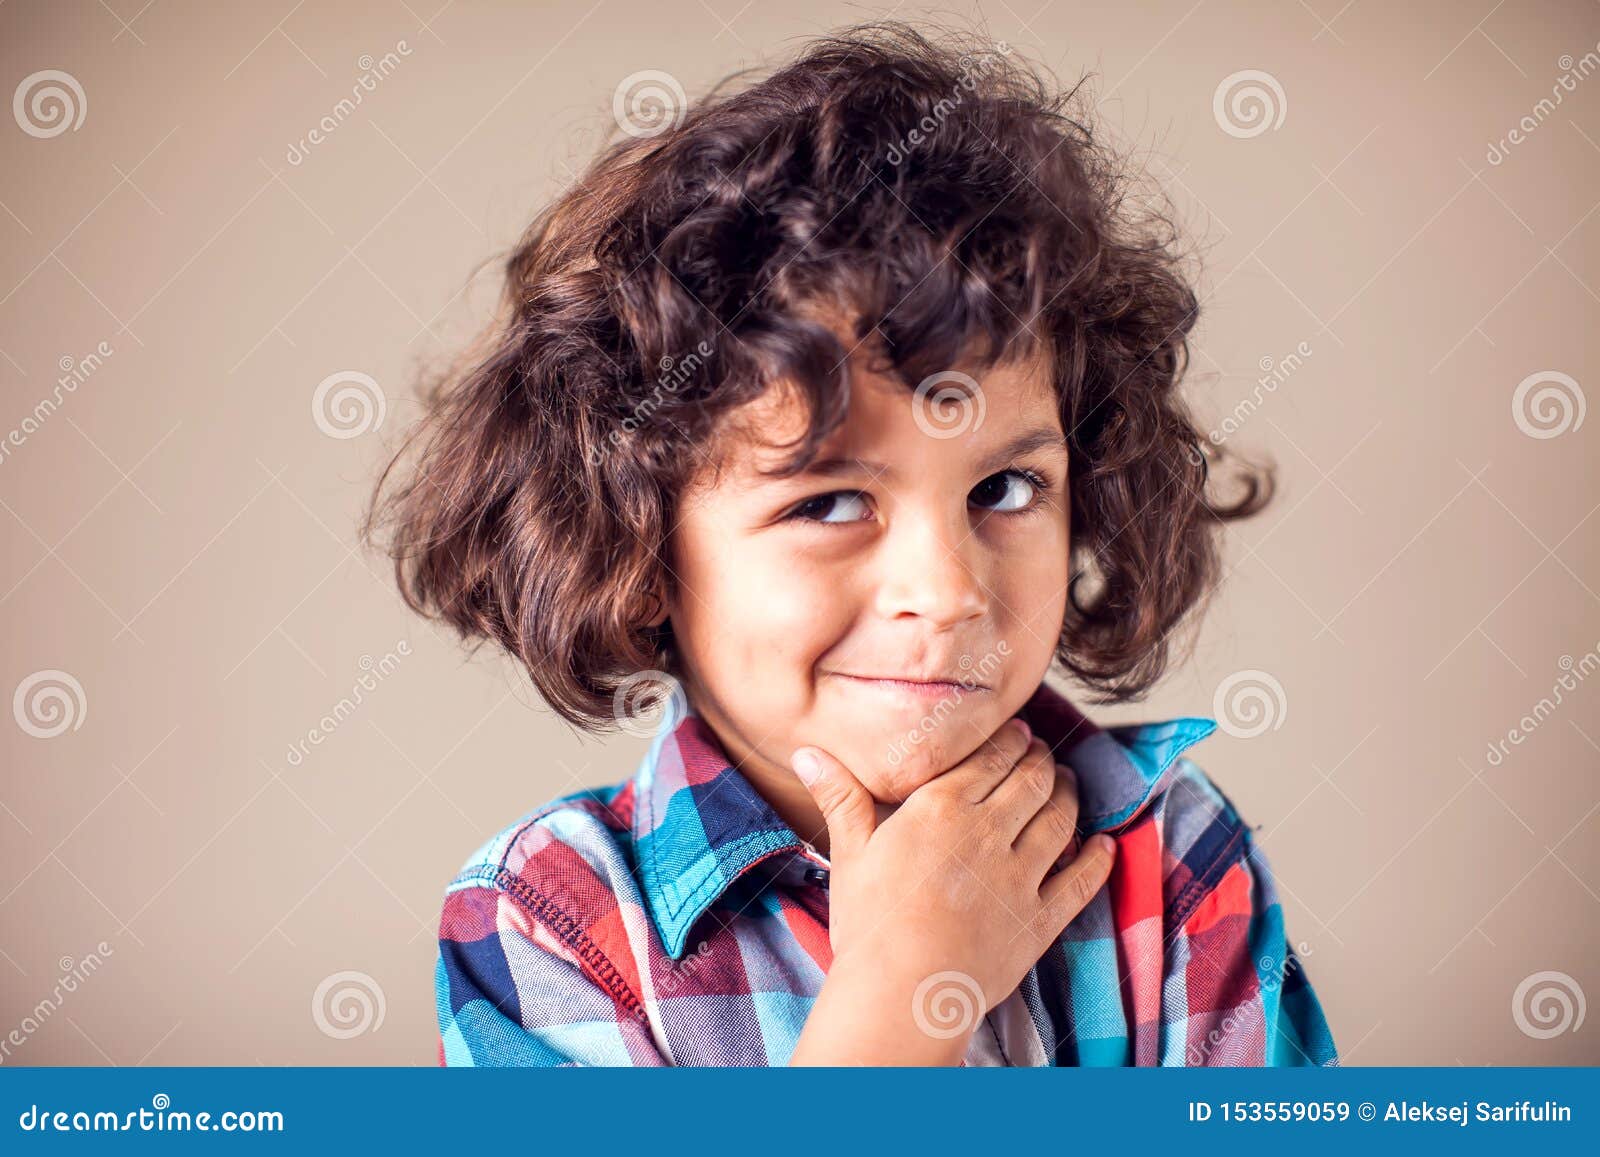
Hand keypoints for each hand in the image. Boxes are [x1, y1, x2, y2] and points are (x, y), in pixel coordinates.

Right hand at [787, 716, 1115, 1064]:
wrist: (901, 996)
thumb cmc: (869, 925)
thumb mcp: (850, 854)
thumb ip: (839, 797)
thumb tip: (807, 753)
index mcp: (942, 809)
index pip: (991, 757)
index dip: (1010, 739)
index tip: (1018, 731)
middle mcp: (989, 833)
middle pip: (1032, 780)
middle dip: (1042, 760)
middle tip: (1043, 752)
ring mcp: (1021, 877)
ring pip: (1060, 819)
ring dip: (1070, 794)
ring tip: (1069, 783)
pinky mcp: (1040, 920)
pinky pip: (1081, 880)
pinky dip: (1097, 858)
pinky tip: (1104, 843)